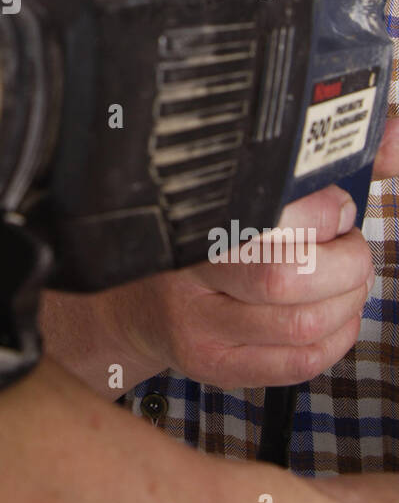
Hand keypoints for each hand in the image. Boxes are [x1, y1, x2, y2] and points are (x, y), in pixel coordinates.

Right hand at [41, 181, 373, 394]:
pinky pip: (297, 363)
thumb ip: (320, 163)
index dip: (325, 210)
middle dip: (346, 263)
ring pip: (301, 324)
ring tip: (344, 281)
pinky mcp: (213, 364)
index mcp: (191, 211)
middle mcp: (186, 269)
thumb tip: (396, 138)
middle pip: (287, 276)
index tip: (336, 206)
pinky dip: (336, 340)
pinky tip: (333, 316)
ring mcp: (197, 324)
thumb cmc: (200, 233)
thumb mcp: (242, 188)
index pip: (267, 212)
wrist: (130, 295)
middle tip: (348, 248)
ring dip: (348, 302)